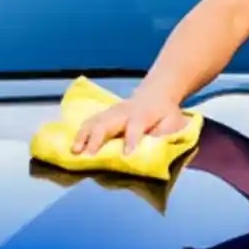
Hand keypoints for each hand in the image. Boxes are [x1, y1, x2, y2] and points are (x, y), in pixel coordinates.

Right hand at [72, 93, 188, 154]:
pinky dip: (80, 134)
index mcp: (143, 114)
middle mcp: (124, 111)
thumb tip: (156, 151)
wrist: (156, 93)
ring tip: (74, 151)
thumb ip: (166, 136)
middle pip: (107, 122)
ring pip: (94, 121)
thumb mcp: (175, 123)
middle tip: (88, 155)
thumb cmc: (166, 113)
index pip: (136, 126)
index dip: (131, 139)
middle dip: (97, 138)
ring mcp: (112, 112)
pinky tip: (73, 146)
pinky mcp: (104, 114)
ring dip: (83, 136)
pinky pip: (89, 122)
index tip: (127, 155)